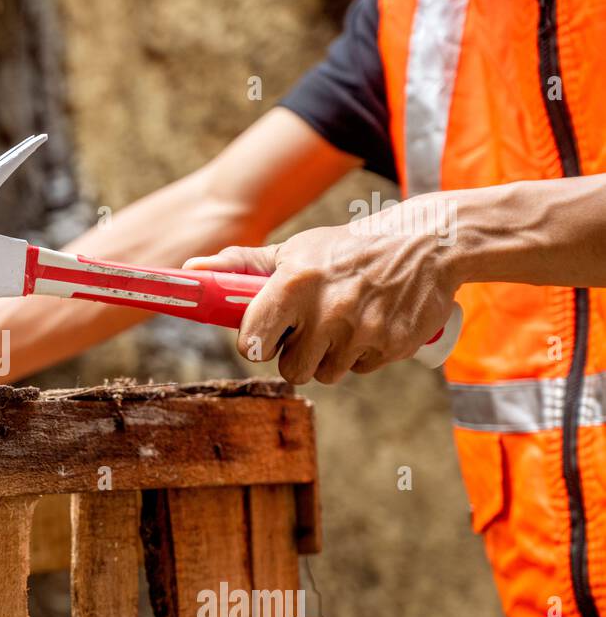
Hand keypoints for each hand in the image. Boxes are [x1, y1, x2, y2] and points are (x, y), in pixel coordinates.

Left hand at [184, 206, 458, 383]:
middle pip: (290, 370)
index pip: (253, 343)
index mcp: (295, 283)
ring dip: (328, 357)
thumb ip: (240, 266)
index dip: (256, 344)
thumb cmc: (344, 249)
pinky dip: (360, 355)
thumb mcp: (293, 251)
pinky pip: (360, 369)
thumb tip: (190, 269)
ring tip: (341, 322)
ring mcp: (363, 330)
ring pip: (325, 374)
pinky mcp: (393, 345)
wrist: (426, 243)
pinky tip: (369, 324)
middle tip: (309, 327)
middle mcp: (328, 310)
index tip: (264, 336)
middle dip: (295, 354)